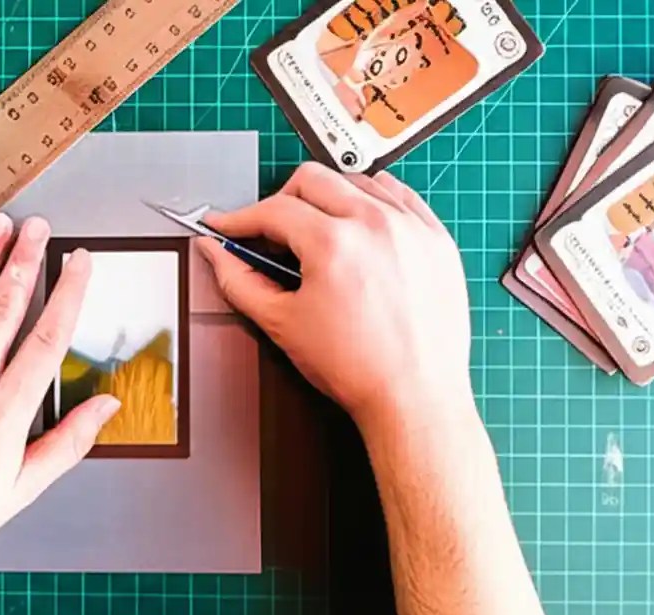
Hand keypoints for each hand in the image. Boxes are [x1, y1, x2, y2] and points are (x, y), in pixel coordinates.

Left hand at [0, 213, 118, 575]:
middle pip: (5, 308)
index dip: (68, 293)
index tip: (80, 264)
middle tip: (39, 227)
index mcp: (4, 415)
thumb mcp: (19, 492)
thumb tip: (105, 409)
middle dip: (26, 260)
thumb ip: (67, 444)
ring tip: (0, 226)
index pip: (47, 338)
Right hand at [198, 162, 472, 425]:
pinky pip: (401, 196)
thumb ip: (239, 281)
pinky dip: (373, 203)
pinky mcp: (437, 239)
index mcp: (334, 243)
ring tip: (319, 233)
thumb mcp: (282, 324)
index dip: (240, 219)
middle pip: (312, 179)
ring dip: (328, 197)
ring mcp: (411, 228)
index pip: (273, 210)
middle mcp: (376, 224)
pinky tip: (362, 228)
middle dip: (281, 201)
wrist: (414, 396)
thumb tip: (216, 254)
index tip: (229, 227)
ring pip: (357, 180)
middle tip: (272, 234)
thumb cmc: (357, 368)